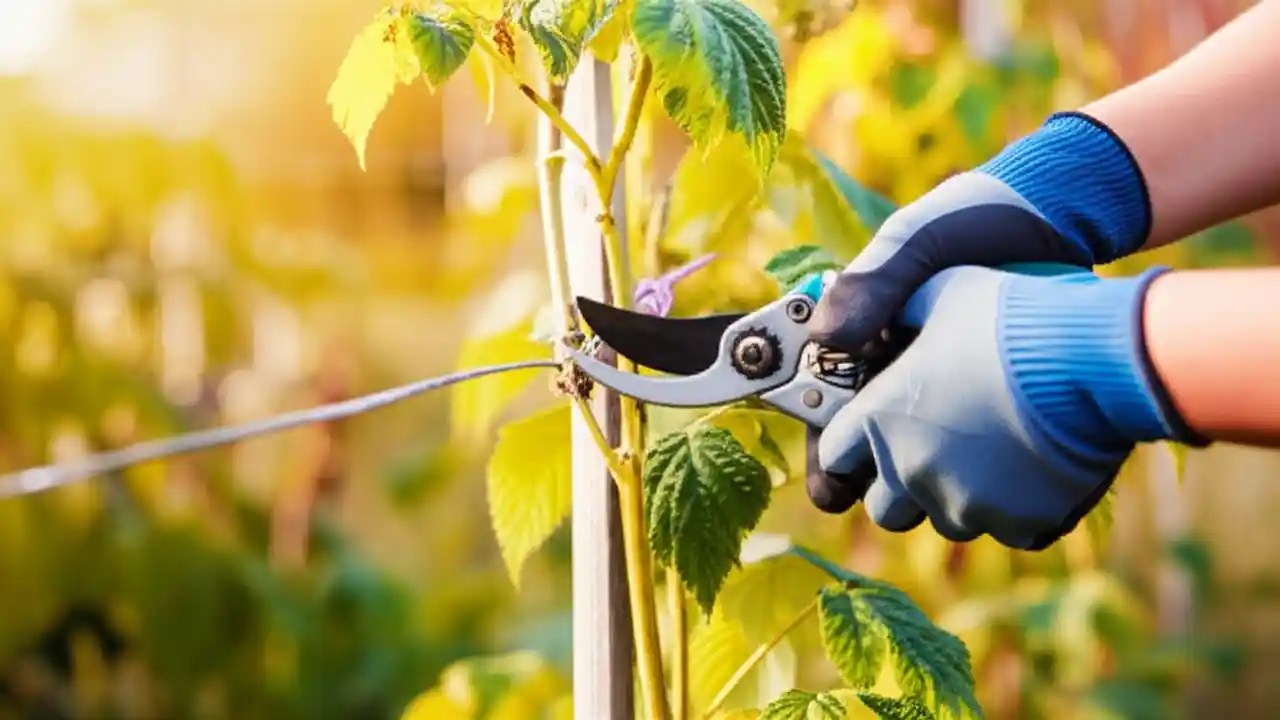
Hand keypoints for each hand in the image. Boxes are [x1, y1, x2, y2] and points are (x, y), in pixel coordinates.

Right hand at [804, 111, 1152, 511]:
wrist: (1064, 212)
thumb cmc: (977, 218)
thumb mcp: (918, 240)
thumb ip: (872, 282)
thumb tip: (826, 339)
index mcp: (864, 338)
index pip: (827, 407)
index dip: (826, 453)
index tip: (835, 487)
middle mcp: (903, 371)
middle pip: (875, 447)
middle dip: (878, 482)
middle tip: (894, 503)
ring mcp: (954, 388)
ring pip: (930, 458)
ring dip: (934, 486)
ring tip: (951, 500)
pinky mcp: (1004, 399)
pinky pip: (989, 449)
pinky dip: (993, 475)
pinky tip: (1007, 490)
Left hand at [816, 266, 1199, 549]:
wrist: (1093, 356)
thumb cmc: (1008, 315)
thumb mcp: (938, 292)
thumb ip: (897, 312)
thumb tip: (881, 317)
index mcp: (879, 421)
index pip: (835, 457)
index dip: (851, 446)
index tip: (872, 434)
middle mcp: (911, 472)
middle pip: (884, 507)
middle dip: (900, 487)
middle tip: (934, 452)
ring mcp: (966, 505)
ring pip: (946, 519)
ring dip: (959, 497)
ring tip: (994, 453)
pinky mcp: (1019, 525)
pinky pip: (1006, 529)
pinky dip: (1016, 508)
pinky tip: (1037, 468)